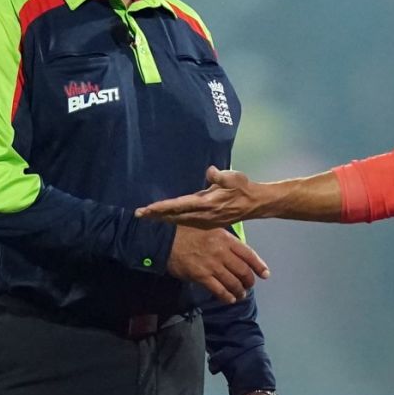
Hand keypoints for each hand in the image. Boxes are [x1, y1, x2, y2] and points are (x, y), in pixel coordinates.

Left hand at [137, 166, 262, 228]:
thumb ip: (220, 176)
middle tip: (139, 215)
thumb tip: (209, 171)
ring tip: (148, 217)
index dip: (162, 207)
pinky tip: (166, 219)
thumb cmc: (243, 187)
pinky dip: (173, 221)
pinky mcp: (207, 223)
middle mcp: (203, 215)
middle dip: (157, 215)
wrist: (255, 204)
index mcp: (207, 203)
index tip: (147, 209)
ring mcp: (205, 221)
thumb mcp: (234, 177)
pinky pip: (185, 223)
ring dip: (163, 219)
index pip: (179, 205)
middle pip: (174, 216)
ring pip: (179, 221)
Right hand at [166, 224, 269, 303]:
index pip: (248, 254)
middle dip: (249, 282)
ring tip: (240, 295)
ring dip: (239, 291)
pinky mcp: (201, 276)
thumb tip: (237, 253)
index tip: (265, 274)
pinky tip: (229, 299)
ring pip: (233, 282)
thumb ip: (225, 240)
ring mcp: (212, 265)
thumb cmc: (187, 232)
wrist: (166, 240)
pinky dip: (226, 296)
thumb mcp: (211, 229)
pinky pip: (219, 290)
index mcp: (226, 239)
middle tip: (249, 286)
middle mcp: (222, 252)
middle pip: (243, 271)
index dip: (259, 266)